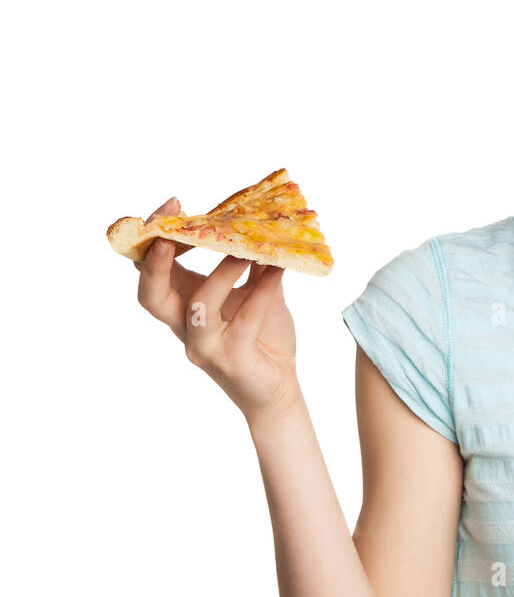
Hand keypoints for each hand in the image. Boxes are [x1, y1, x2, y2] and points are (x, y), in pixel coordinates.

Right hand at [133, 196, 299, 421]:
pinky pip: (243, 321)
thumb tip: (263, 225)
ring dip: (220, 273)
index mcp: (184, 304)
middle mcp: (185, 327)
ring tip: (244, 249)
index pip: (152, 269)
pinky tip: (279, 271)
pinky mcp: (231, 359)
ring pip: (197, 306)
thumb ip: (254, 264)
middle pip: (151, 294)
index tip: (172, 205)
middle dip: (157, 258)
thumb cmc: (262, 339)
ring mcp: (204, 346)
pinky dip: (261, 292)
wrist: (277, 390)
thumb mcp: (257, 294)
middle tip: (174, 226)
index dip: (153, 238)